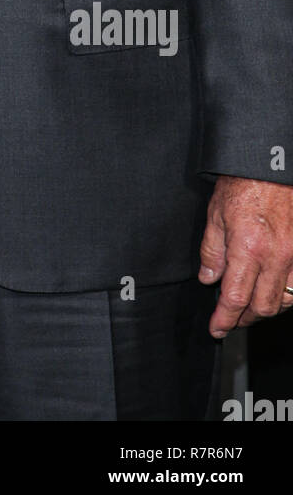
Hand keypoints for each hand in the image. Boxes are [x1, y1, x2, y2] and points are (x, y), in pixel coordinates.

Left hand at [199, 175, 292, 337]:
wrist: (271, 165)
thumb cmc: (243, 183)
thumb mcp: (215, 214)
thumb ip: (212, 251)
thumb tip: (209, 278)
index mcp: (248, 248)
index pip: (235, 298)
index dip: (225, 319)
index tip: (217, 329)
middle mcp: (276, 256)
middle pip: (263, 307)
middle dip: (245, 319)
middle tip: (231, 319)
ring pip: (285, 301)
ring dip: (267, 309)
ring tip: (251, 307)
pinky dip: (287, 295)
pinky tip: (274, 291)